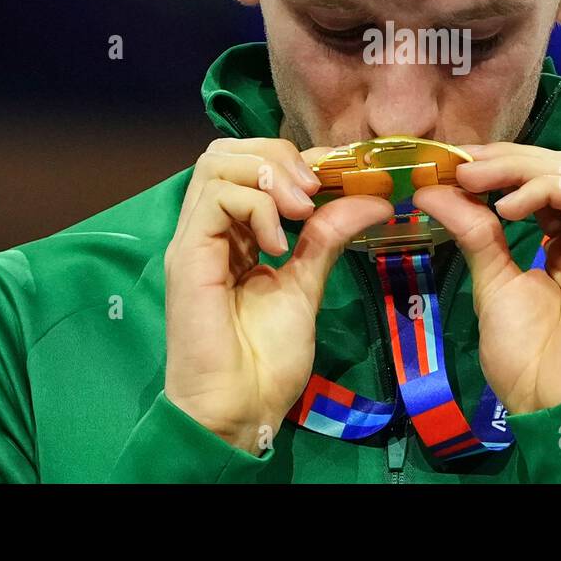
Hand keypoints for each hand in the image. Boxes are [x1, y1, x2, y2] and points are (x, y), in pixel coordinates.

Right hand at [163, 137, 392, 454]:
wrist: (240, 410)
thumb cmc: (266, 360)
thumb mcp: (307, 284)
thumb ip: (329, 237)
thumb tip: (373, 201)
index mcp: (232, 233)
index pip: (249, 163)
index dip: (293, 158)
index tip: (335, 176)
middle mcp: (207, 229)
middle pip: (226, 150)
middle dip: (277, 155)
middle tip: (313, 189)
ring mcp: (194, 240)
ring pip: (216, 162)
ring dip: (269, 175)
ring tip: (301, 212)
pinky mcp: (188, 256)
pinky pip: (216, 198)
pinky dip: (256, 206)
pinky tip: (278, 244)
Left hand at [413, 143, 560, 414]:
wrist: (552, 406)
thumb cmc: (525, 359)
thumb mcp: (490, 281)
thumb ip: (473, 233)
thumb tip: (432, 191)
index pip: (539, 182)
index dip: (499, 165)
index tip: (454, 164)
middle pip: (557, 168)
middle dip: (506, 158)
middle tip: (461, 164)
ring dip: (519, 167)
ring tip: (475, 180)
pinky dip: (544, 190)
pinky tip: (507, 207)